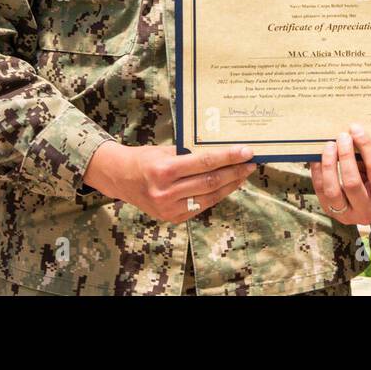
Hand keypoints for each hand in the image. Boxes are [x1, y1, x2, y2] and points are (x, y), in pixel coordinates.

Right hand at [83, 142, 256, 222]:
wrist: (119, 179)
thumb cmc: (144, 159)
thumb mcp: (165, 150)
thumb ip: (190, 154)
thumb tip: (222, 152)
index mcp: (163, 170)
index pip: (204, 163)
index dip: (228, 157)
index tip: (246, 152)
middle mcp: (166, 192)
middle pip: (210, 181)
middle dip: (234, 172)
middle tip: (251, 163)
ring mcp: (168, 209)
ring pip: (209, 197)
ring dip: (230, 185)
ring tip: (243, 174)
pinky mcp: (171, 218)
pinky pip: (200, 206)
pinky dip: (216, 195)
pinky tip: (226, 186)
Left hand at [309, 124, 370, 224]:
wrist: (367, 207)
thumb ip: (367, 157)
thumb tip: (352, 133)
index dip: (366, 147)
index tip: (357, 130)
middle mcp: (367, 211)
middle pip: (352, 182)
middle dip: (345, 155)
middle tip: (342, 136)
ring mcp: (347, 215)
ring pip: (333, 190)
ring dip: (329, 164)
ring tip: (330, 145)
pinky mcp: (330, 212)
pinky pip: (320, 190)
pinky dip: (318, 171)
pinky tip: (318, 156)